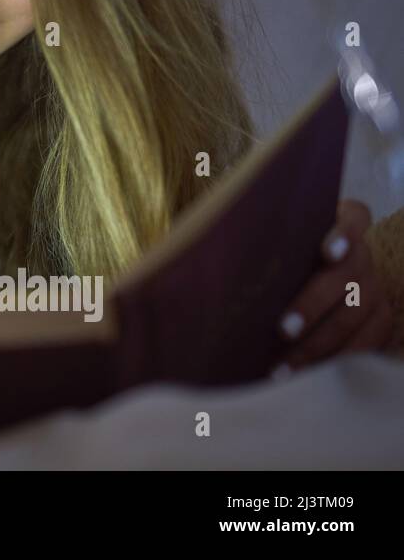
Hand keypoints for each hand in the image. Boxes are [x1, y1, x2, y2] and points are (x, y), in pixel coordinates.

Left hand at [275, 199, 392, 374]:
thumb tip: (211, 252)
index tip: (327, 252)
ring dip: (319, 344)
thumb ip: (258, 241)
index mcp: (342, 224)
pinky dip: (338, 360)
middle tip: (282, 330)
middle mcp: (363, 254)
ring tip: (285, 367)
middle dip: (313, 305)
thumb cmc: (278, 255)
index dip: (343, 234)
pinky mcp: (381, 318)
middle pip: (346, 276)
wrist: (311, 276)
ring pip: (355, 316)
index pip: (353, 219)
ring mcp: (375, 287)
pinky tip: (309, 375)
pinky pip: (368, 342)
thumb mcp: (272, 241)